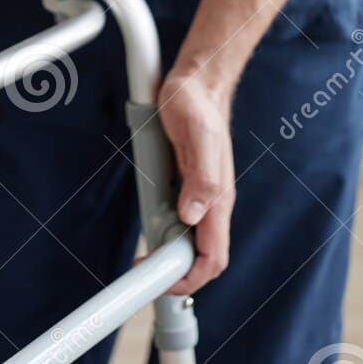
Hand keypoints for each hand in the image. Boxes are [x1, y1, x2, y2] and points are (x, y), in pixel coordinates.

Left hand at [154, 62, 235, 294]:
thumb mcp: (196, 134)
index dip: (191, 278)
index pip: (214, 256)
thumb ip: (201, 177)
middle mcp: (214, 200)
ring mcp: (203, 193)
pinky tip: (151, 227)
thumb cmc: (196, 103)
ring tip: (144, 257)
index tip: (162, 283)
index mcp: (218, 197)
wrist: (197, 80)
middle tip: (145, 273)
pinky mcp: (191, 183)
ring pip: (193, 240)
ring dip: (171, 253)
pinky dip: (168, 231)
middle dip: (178, 273)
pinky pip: (184, 219)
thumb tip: (193, 216)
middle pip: (205, 256)